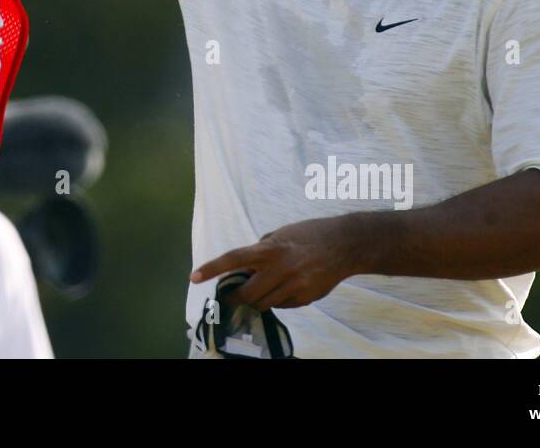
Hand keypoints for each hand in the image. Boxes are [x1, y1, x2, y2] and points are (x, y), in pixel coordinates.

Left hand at [189, 216, 359, 309]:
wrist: (345, 245)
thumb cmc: (309, 234)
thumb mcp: (281, 233)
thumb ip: (261, 250)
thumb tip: (244, 268)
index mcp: (270, 248)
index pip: (234, 259)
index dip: (212, 268)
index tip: (194, 278)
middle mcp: (280, 268)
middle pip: (246, 294)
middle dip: (235, 297)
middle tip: (230, 295)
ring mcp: (294, 286)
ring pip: (263, 305)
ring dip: (256, 300)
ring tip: (261, 288)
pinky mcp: (305, 298)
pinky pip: (282, 306)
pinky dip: (276, 300)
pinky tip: (283, 288)